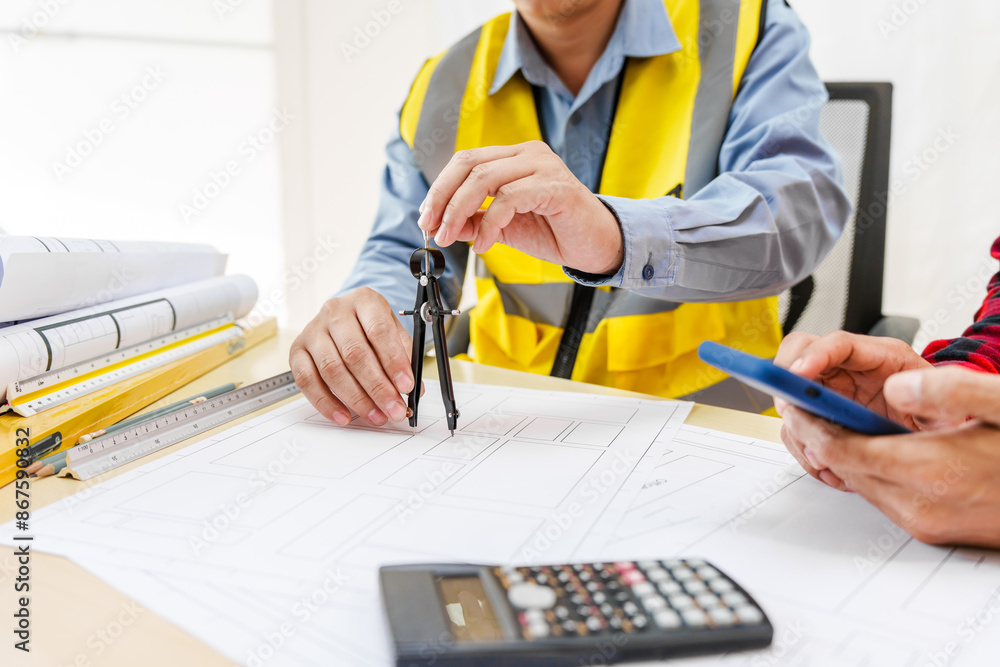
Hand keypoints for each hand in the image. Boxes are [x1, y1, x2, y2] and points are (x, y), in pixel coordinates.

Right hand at [289, 287, 414, 426]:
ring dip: (356, 399)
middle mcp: (335, 311)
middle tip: (394, 409)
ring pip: (332, 369)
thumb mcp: (394, 330)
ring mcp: (313, 330)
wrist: (343, 316)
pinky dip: (326, 403)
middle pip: (355, 354)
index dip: (394, 361)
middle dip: (378, 387)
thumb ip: (405, 356)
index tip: (407, 386)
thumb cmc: (370, 326)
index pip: (379, 331)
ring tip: (376, 416)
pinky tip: (344, 416)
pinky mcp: (297, 350)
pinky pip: (307, 381)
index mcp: (364, 300)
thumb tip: (414, 389)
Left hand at [417, 141, 624, 274]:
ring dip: (459, 211)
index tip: (426, 219)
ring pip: (484, 179)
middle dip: (442, 198)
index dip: (440, 189)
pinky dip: (490, 224)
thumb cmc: (556, 232)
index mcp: (514, 157)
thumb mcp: (505, 227)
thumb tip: (445, 223)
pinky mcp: (555, 186)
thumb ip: (476, 221)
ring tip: (451, 238)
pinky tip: (485, 245)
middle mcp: (528, 154)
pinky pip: (509, 199)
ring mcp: (543, 166)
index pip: (465, 161)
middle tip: (432, 228)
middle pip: (469, 164)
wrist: (596, 246)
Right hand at [774, 332, 946, 490]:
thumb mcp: (943, 410)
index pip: (837, 344)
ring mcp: (831, 391)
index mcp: (881, 357)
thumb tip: (898, 393)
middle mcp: (849, 369)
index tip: (797, 376)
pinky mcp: (823, 416)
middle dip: (787, 384)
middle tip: (792, 412)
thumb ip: (927, 400)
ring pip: (792, 397)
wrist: (940, 438)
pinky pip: (798, 427)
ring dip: (798, 427)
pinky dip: (806, 448)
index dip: (813, 357)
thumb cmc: (941, 419)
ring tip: (822, 454)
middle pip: (798, 356)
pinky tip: (829, 465)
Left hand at [780, 366, 999, 546]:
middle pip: (842, 468)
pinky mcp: (932, 530)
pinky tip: (871, 444)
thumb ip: (953, 391)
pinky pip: (881, 495)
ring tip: (828, 415)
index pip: (841, 449)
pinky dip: (866, 468)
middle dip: (818, 433)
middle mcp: (920, 505)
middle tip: (801, 400)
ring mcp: (925, 522)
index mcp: (932, 470)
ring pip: (858, 482)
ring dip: (840, 452)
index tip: (793, 397)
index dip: (811, 421)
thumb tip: (897, 387)